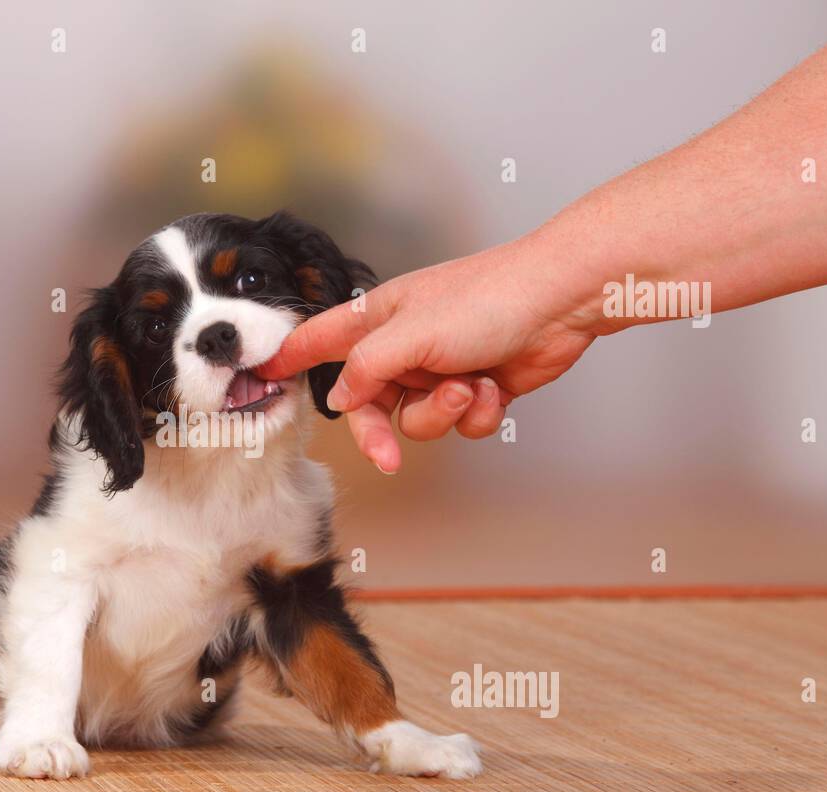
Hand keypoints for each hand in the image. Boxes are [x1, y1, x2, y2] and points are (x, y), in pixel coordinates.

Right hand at [256, 237, 598, 472]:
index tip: (264, 372)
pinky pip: (458, 423)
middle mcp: (405, 345)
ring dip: (442, 413)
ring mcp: (440, 367)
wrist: (562, 300)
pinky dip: (475, 412)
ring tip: (467, 387)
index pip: (321, 340)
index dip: (292, 357)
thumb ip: (367, 368)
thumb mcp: (411, 333)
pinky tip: (494, 387)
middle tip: (387, 457)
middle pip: (369, 403)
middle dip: (381, 431)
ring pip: (416, 419)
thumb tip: (342, 398)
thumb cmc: (488, 298)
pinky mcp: (475, 387)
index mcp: (380, 318)